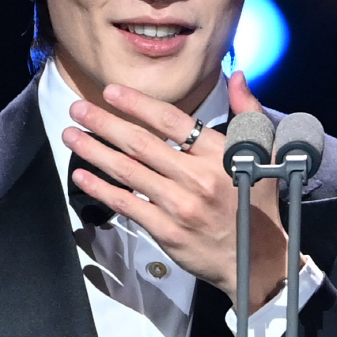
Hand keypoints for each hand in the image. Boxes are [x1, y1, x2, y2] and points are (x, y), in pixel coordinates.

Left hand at [64, 70, 289, 311]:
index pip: (171, 121)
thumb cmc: (257, 204)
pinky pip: (127, 204)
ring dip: (95, 151)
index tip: (111, 93)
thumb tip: (238, 76)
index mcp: (219, 154)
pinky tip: (82, 175)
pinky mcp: (167, 231)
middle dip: (104, 123)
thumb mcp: (265, 153)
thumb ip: (249, 112)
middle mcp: (197, 177)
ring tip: (71, 135)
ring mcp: (179, 205)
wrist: (257, 259)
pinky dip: (101, 189)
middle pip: (141, 143)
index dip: (137, 104)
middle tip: (79, 109)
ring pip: (128, 171)